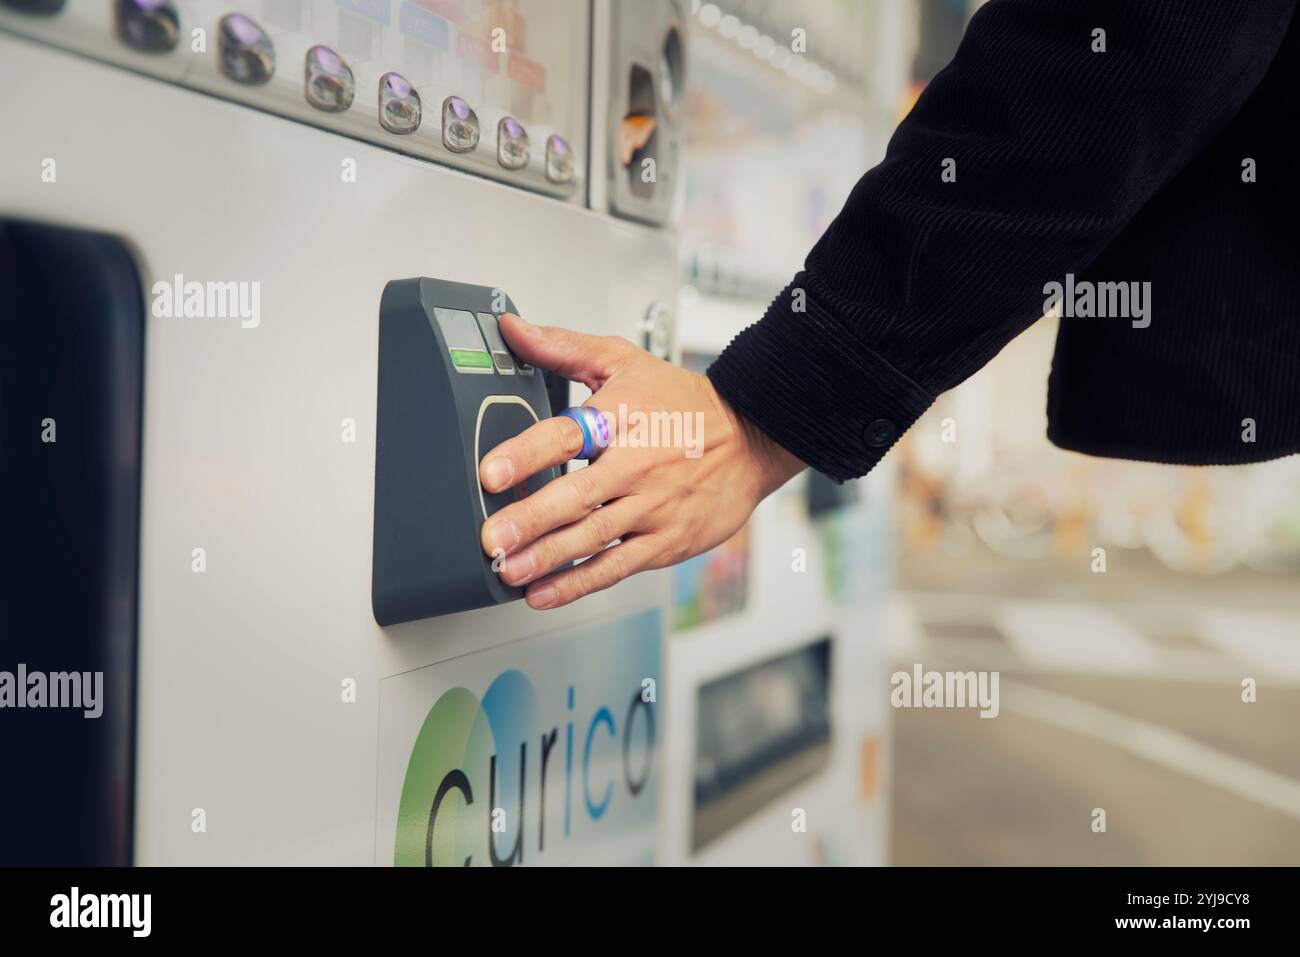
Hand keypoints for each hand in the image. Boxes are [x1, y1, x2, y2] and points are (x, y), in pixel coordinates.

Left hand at [478, 314, 805, 609]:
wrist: (751, 438)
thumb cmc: (681, 403)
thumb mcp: (623, 362)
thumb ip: (562, 347)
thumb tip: (512, 329)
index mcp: (621, 420)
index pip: (568, 436)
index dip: (527, 454)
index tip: (492, 472)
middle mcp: (636, 466)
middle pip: (577, 496)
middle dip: (531, 519)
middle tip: (493, 538)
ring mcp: (652, 507)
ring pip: (594, 537)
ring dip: (548, 557)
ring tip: (509, 569)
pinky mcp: (666, 541)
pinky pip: (617, 565)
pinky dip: (579, 583)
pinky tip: (545, 593)